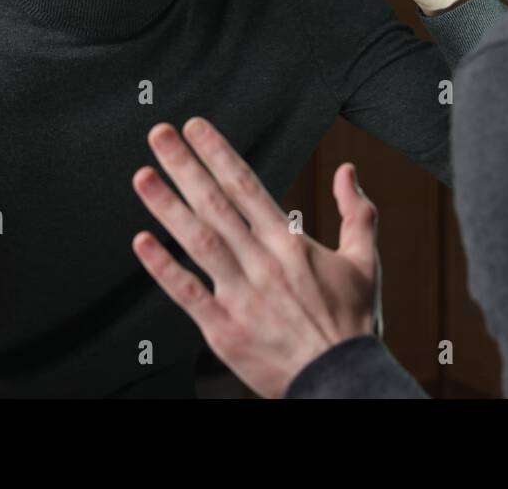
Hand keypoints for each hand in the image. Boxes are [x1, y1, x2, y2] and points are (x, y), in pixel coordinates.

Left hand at [131, 118, 380, 397]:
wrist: (342, 379)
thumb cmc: (351, 323)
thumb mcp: (365, 261)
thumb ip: (357, 212)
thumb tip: (349, 171)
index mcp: (289, 243)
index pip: (246, 185)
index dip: (218, 152)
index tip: (195, 128)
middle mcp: (261, 262)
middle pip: (215, 203)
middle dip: (184, 165)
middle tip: (159, 135)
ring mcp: (240, 295)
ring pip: (197, 241)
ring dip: (166, 206)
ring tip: (142, 177)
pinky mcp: (224, 328)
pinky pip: (187, 293)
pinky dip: (162, 268)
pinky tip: (142, 243)